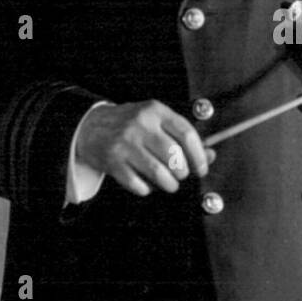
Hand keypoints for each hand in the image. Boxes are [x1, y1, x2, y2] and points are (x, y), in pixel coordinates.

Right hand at [75, 100, 215, 196]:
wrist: (90, 126)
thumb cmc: (131, 125)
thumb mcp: (156, 121)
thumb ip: (183, 137)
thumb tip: (211, 155)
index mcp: (155, 111)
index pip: (186, 133)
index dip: (199, 155)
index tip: (202, 168)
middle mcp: (140, 125)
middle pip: (174, 155)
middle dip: (183, 172)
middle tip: (181, 175)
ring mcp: (125, 143)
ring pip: (158, 173)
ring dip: (170, 184)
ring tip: (170, 184)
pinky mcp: (112, 162)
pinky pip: (138, 184)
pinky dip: (147, 189)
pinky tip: (146, 184)